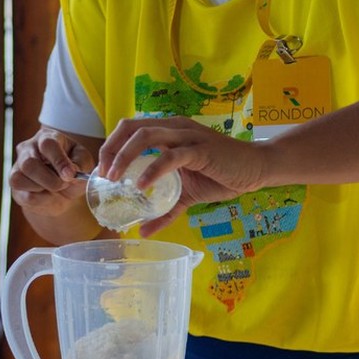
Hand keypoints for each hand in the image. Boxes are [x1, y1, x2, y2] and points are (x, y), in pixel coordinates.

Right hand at [8, 128, 96, 217]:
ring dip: (44, 189)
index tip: (70, 175)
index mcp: (47, 137)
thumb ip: (80, 164)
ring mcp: (18, 166)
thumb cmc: (72, 170)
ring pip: (21, 179)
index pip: (48, 144)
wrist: (63, 191)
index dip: (59, 160)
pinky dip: (41, 200)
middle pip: (30, 163)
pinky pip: (25, 196)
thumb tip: (70, 173)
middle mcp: (28, 148)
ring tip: (56, 188)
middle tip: (65, 184)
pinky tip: (47, 195)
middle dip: (51, 179)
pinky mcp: (15, 184)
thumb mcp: (83, 163)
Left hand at [98, 117, 266, 236]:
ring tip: (116, 180)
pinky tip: (142, 187)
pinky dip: (153, 171)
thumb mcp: (186, 195)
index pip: (129, 128)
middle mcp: (174, 128)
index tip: (102, 171)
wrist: (255, 169)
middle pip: (131, 128)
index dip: (111, 146)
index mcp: (168, 131)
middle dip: (112, 150)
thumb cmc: (220, 175)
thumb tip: (143, 231)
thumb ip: (164, 210)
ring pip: (146, 136)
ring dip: (126, 157)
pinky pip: (171, 156)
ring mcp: (187, 136)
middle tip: (105, 176)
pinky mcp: (201, 150)